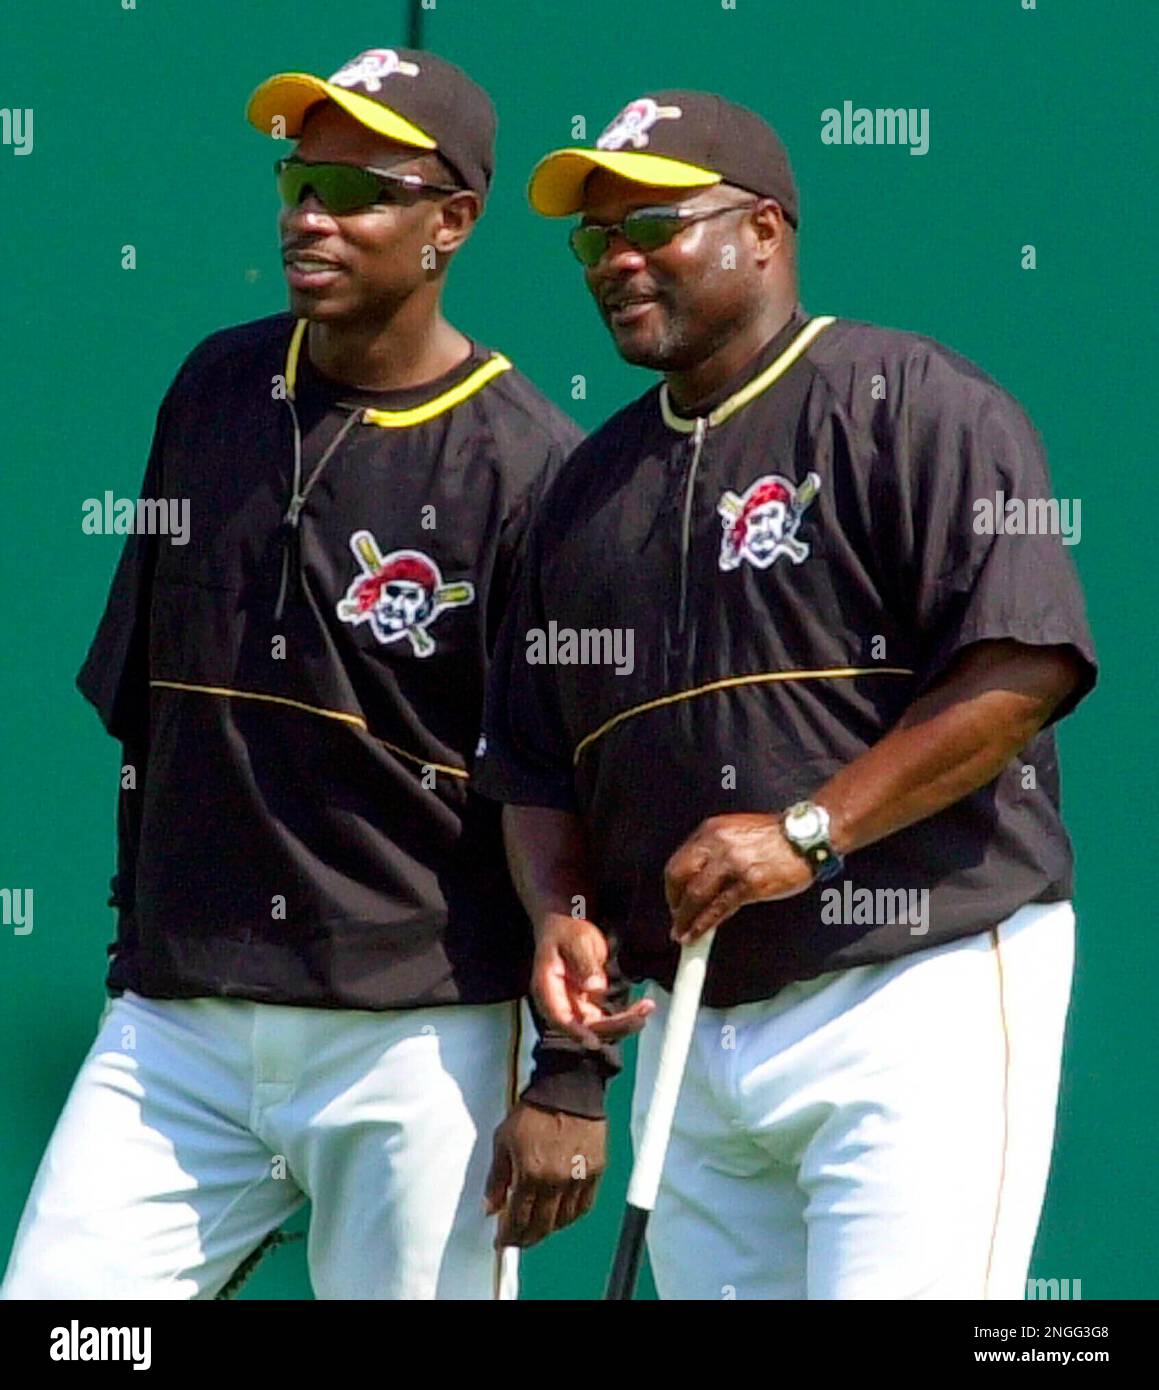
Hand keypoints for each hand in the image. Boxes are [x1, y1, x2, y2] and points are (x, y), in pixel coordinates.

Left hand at [484, 1100, 606, 1247]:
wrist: (569, 1088)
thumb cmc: (533, 1111)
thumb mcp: (503, 1140)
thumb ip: (496, 1178)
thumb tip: (490, 1209)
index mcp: (530, 1174)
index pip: (518, 1220)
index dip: (508, 1237)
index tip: (501, 1242)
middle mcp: (556, 1182)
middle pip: (541, 1227)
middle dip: (526, 1239)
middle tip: (517, 1240)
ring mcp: (578, 1178)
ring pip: (563, 1221)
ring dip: (548, 1229)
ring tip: (537, 1227)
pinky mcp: (596, 1171)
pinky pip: (584, 1206)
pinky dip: (571, 1216)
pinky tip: (561, 1214)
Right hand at [533, 912, 653, 1045]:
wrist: (567, 923)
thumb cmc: (568, 929)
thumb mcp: (576, 940)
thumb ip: (584, 962)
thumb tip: (594, 988)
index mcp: (547, 988)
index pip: (559, 1017)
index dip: (576, 1032)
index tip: (595, 1040)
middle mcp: (561, 1003)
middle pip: (584, 1027)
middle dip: (613, 1027)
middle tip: (640, 1016)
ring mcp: (576, 1005)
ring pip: (598, 1027)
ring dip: (623, 1024)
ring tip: (646, 1008)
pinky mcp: (590, 1004)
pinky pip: (607, 1019)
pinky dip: (625, 1016)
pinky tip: (643, 1007)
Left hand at [665, 812, 813, 943]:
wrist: (806, 838)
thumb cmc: (775, 837)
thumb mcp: (735, 833)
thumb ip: (714, 851)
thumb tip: (697, 879)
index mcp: (711, 830)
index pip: (679, 861)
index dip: (672, 886)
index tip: (674, 900)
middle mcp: (717, 844)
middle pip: (680, 877)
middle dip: (674, 903)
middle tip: (676, 919)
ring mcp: (733, 863)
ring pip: (696, 895)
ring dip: (684, 919)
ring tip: (682, 933)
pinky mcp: (750, 883)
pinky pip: (719, 908)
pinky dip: (703, 925)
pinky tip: (697, 935)